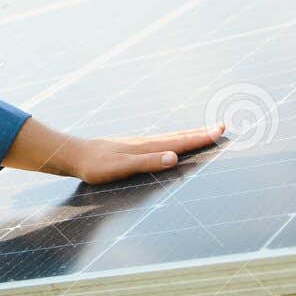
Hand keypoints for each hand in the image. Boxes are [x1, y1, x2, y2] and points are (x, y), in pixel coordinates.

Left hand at [65, 124, 225, 184]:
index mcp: (147, 147)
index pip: (180, 142)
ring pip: (170, 137)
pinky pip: (161, 142)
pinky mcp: (133, 147)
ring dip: (189, 135)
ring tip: (204, 133)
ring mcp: (139, 143)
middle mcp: (146, 142)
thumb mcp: (121, 167)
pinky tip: (173, 143)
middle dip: (200, 134)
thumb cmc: (96, 165)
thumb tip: (174, 158)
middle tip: (221, 128)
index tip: (219, 130)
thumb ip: (147, 162)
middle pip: (179, 136)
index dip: (200, 138)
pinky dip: (174, 140)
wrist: (74, 155)